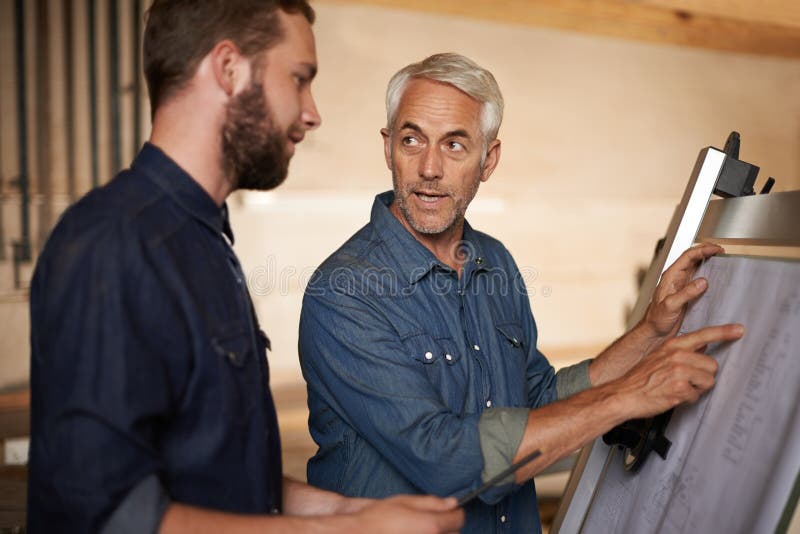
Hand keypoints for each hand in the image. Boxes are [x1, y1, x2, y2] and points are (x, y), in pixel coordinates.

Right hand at [355, 495, 463, 533]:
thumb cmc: (378, 520)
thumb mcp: (404, 502)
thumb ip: (432, 503)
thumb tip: (452, 503)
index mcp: (431, 525)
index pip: (458, 519)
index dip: (454, 512)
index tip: (447, 511)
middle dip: (446, 527)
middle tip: (428, 522)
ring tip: (418, 531)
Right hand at [613, 323, 743, 418]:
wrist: (623, 395)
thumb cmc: (639, 379)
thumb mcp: (658, 357)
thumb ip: (681, 351)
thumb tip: (704, 345)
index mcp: (672, 345)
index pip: (703, 335)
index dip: (723, 332)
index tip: (740, 330)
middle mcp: (677, 355)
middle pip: (711, 365)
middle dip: (703, 376)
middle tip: (685, 382)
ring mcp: (679, 371)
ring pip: (708, 381)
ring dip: (696, 389)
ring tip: (677, 389)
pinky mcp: (679, 388)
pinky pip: (696, 396)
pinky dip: (687, 400)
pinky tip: (672, 397)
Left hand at [642, 243, 723, 339]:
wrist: (654, 331)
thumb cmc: (656, 318)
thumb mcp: (671, 305)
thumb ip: (686, 293)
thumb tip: (702, 282)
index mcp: (670, 276)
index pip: (687, 256)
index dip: (703, 250)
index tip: (716, 249)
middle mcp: (676, 278)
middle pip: (693, 257)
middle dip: (707, 251)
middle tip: (721, 250)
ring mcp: (682, 285)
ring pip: (696, 266)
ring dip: (708, 260)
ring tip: (721, 258)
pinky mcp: (687, 293)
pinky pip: (699, 278)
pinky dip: (709, 273)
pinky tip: (717, 276)